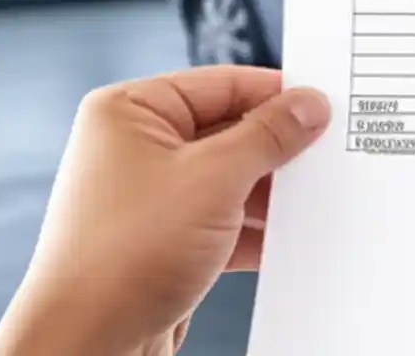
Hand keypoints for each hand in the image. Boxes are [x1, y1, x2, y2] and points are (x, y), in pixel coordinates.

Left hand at [0, 67, 329, 355]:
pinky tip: (286, 239)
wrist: (88, 343)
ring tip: (310, 201)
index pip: (223, 84)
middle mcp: (135, 147)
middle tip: (326, 155)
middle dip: (277, 149)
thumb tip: (307, 106)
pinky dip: (254, 229)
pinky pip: (223, 219)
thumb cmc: (122, 256)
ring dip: (269, 194)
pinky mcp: (165, 239)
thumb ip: (269, 136)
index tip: (324, 106)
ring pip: (231, 178)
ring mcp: (150, 195)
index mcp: (130, 111)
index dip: (277, 94)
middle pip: (230, 130)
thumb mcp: (214, 179)